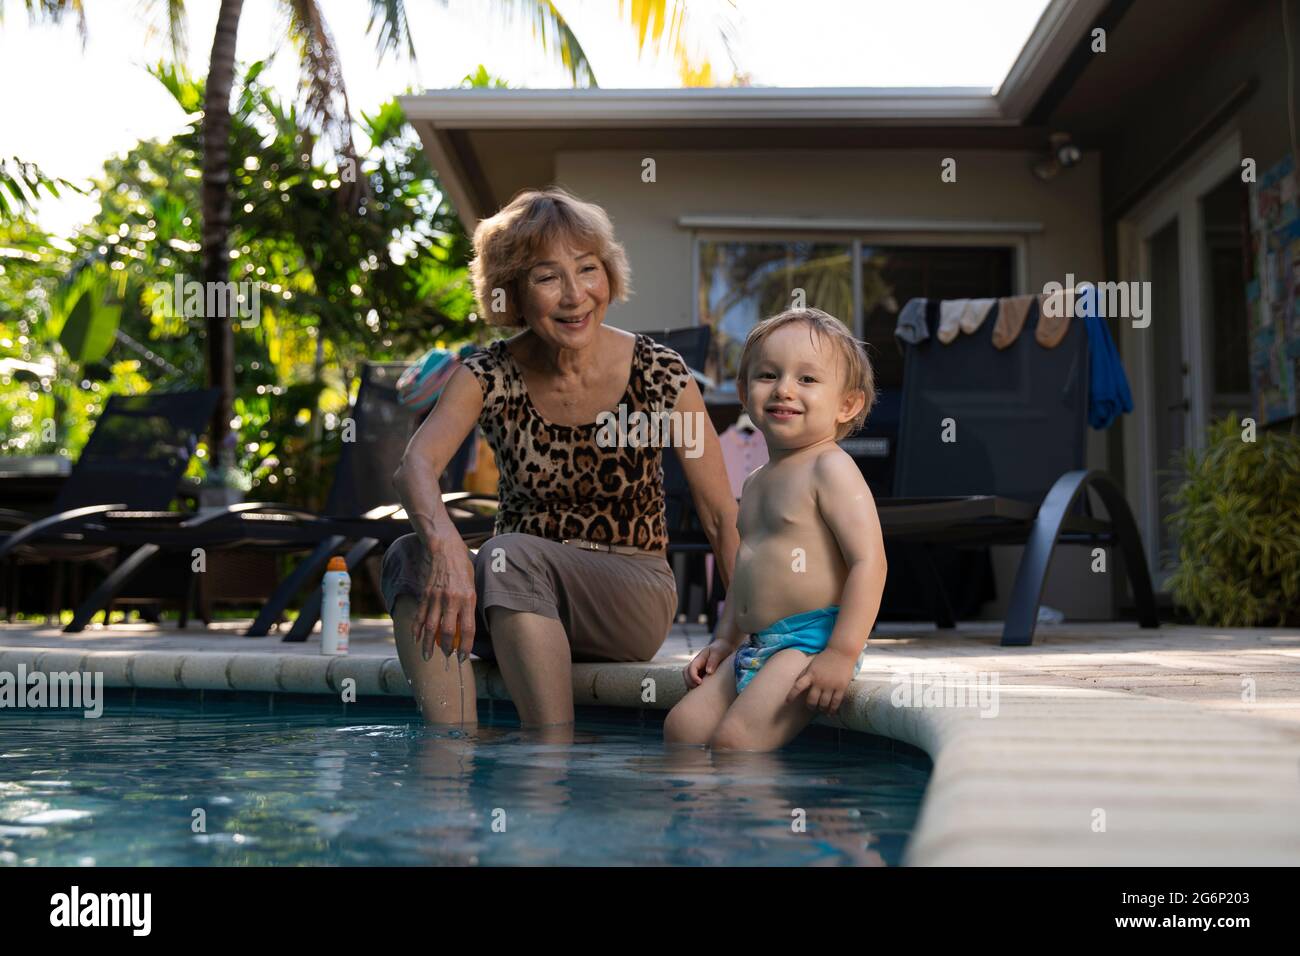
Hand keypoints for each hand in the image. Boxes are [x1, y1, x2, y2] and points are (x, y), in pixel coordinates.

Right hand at [413, 541, 476, 662]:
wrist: (446, 550)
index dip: (465, 646)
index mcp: (468, 598)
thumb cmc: (463, 569)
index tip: (463, 657)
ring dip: (428, 644)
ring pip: (430, 626)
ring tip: (427, 656)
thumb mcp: (472, 587)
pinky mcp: (425, 594)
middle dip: (447, 648)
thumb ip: (469, 608)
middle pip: (447, 631)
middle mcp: (452, 599)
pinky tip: (416, 640)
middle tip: (447, 656)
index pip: (468, 629)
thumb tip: (466, 631)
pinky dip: (416, 629)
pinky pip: (419, 615)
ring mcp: (436, 597)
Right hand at [684, 638, 740, 688]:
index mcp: (699, 659)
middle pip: (686, 674)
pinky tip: (703, 692)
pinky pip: (694, 682)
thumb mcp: (718, 652)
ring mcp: (698, 670)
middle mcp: (696, 665)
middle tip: (699, 690)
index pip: (691, 668)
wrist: (724, 647)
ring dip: (692, 685)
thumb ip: (713, 660)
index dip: (693, 676)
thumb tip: (709, 671)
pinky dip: (696, 687)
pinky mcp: (701, 675)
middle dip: (690, 682)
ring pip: (688, 678)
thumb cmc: (721, 649)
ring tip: (701, 692)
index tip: (700, 682)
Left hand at [786, 647, 858, 714]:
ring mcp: (831, 685)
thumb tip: (797, 684)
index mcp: (811, 675)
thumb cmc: (825, 658)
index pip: (798, 686)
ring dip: (821, 709)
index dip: (792, 695)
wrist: (841, 652)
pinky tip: (830, 712)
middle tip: (811, 707)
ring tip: (821, 709)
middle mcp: (820, 681)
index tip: (787, 702)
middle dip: (810, 706)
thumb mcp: (812, 665)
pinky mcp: (841, 687)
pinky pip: (836, 702)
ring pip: (824, 703)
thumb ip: (805, 675)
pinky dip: (832, 709)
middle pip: (812, 700)